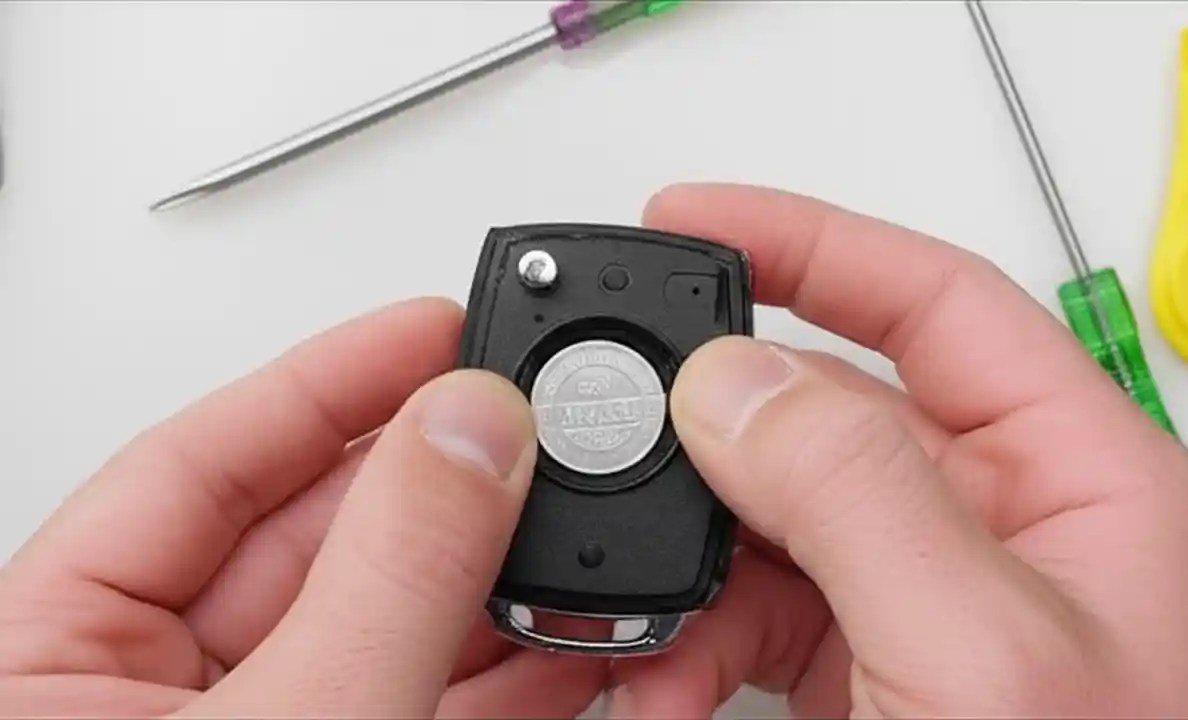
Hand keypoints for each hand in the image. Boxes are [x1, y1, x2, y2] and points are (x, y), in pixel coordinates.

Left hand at [0, 298, 605, 716]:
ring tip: (567, 527)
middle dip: (438, 483)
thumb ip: (385, 578)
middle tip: (525, 427)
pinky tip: (565, 632)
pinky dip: (508, 668)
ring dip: (492, 576)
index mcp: (51, 658)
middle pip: (313, 536)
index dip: (322, 381)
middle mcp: (150, 694)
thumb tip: (469, 432)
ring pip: (387, 616)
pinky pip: (429, 695)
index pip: (191, 465)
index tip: (426, 331)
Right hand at [609, 184, 1187, 717]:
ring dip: (684, 567)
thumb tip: (738, 383)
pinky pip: (752, 616)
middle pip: (826, 413)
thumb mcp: (982, 658)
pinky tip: (666, 691)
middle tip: (618, 437)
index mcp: (1076, 483)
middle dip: (710, 435)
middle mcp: (1000, 529)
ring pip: (769, 522)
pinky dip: (689, 647)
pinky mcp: (870, 671)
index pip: (934, 303)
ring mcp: (926, 603)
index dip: (811, 242)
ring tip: (640, 627)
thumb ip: (859, 496)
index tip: (692, 222)